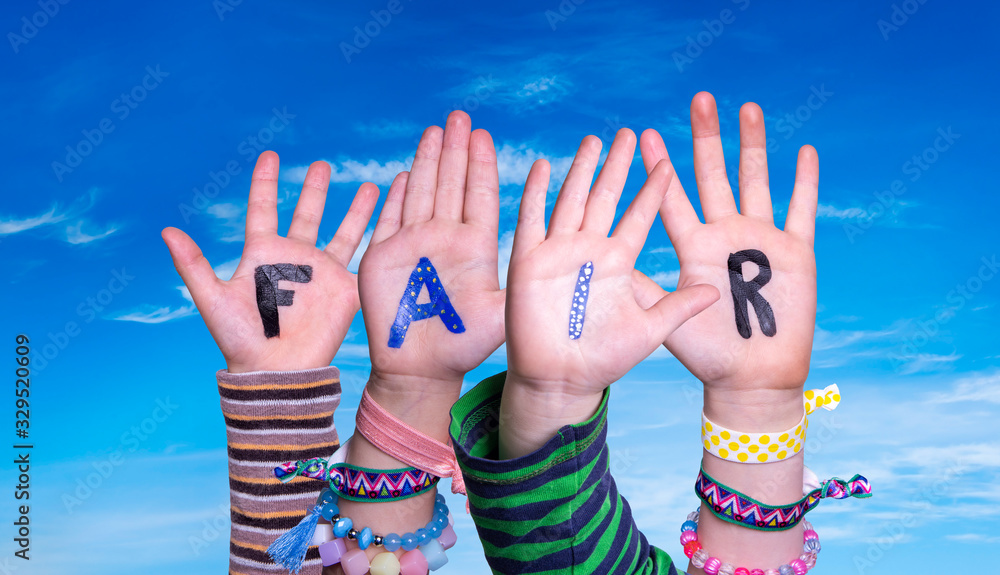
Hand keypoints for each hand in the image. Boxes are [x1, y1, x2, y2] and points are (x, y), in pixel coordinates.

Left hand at [162, 152, 377, 372]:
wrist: (277, 372)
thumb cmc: (241, 339)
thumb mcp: (213, 299)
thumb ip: (194, 264)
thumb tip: (167, 231)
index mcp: (263, 254)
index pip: (264, 209)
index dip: (266, 183)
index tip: (270, 156)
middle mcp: (294, 259)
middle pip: (307, 214)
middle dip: (316, 189)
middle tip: (322, 164)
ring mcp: (322, 273)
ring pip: (343, 231)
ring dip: (356, 209)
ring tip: (373, 185)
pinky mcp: (344, 289)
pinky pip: (364, 258)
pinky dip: (379, 238)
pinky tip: (391, 221)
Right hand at [338, 112, 504, 554]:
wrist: (422, 369)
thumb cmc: (464, 347)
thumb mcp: (501, 316)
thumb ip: (521, 290)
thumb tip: (562, 272)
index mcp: (475, 247)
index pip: (479, 195)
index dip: (480, 164)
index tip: (484, 134)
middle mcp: (446, 239)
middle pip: (451, 184)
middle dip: (455, 150)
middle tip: (459, 115)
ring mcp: (413, 245)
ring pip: (422, 192)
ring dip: (427, 162)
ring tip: (434, 130)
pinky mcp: (383, 258)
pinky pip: (390, 219)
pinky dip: (394, 197)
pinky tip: (402, 174)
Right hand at [499, 130, 718, 456]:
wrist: (563, 380)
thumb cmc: (605, 359)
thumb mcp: (651, 330)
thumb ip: (680, 307)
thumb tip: (716, 290)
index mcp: (619, 261)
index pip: (638, 216)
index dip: (652, 189)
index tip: (668, 162)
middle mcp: (590, 250)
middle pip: (605, 198)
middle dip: (616, 167)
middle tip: (628, 133)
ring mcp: (559, 252)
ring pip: (572, 200)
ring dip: (581, 171)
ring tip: (594, 141)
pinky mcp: (530, 261)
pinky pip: (532, 220)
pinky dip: (536, 194)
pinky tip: (544, 167)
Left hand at [637, 93, 818, 408]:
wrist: (752, 379)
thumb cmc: (707, 355)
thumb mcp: (665, 319)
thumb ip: (640, 288)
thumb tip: (600, 262)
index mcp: (694, 248)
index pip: (672, 199)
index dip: (659, 168)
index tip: (644, 135)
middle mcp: (726, 237)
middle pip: (715, 177)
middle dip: (707, 139)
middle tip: (700, 98)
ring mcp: (761, 241)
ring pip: (757, 181)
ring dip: (753, 145)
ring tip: (746, 107)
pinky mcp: (797, 253)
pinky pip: (802, 210)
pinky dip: (805, 182)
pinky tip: (804, 151)